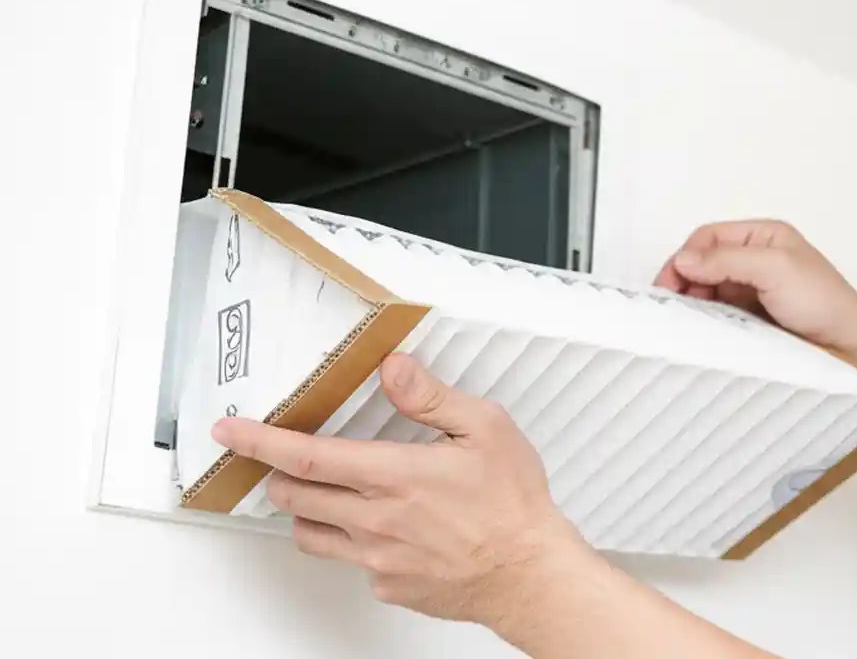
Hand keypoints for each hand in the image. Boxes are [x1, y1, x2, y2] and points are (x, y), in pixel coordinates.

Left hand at [211, 352, 591, 626]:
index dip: (259, 442)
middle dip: (277, 473)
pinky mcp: (386, 585)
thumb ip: (431, 397)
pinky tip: (381, 527)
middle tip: (284, 458)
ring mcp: (376, 558)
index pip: (305, 457)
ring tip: (328, 491)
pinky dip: (350, 540)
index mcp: (394, 475)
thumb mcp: (485, 429)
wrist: (530, 574)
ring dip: (306, 508)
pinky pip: (349, 560)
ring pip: (310, 532)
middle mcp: (375, 520)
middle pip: (293, 495)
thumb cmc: (513, 505)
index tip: (230, 432)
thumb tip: (393, 367)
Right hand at [654, 219, 856, 349]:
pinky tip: (701, 329)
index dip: (685, 257)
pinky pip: (720, 310)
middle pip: (704, 261)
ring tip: (686, 320)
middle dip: (685, 280)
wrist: (847, 345)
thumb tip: (683, 261)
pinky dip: (706, 317)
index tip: (670, 285)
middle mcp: (756, 257)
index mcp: (763, 235)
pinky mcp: (752, 314)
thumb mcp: (774, 269)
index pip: (709, 237)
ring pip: (709, 287)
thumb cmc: (822, 302)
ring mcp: (754, 286)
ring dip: (694, 301)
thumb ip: (727, 260)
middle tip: (671, 307)